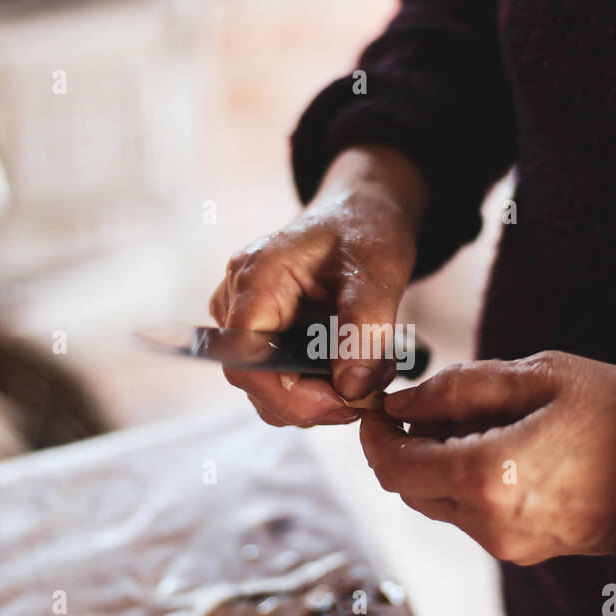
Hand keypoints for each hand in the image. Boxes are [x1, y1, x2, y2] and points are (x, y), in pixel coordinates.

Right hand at [211, 146, 427, 426]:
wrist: (359, 213)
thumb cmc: (364, 229)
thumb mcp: (378, 272)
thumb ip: (365, 330)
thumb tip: (351, 390)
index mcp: (256, 279)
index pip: (246, 363)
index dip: (291, 396)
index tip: (347, 402)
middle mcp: (237, 303)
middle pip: (259, 385)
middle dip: (320, 400)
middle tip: (375, 387)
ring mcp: (247, 322)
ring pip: (274, 392)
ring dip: (327, 396)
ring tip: (374, 369)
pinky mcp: (264, 337)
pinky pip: (287, 381)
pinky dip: (326, 386)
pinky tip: (359, 363)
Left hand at [359, 351, 615, 563]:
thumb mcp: (538, 376)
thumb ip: (458, 388)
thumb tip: (402, 402)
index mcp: (488, 477)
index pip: (395, 466)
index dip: (374, 436)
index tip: (377, 406)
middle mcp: (491, 523)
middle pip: (412, 489)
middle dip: (408, 447)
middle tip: (431, 404)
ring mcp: (511, 544)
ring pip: (442, 504)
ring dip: (440, 465)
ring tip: (481, 419)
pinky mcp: (529, 551)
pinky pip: (476, 517)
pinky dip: (469, 482)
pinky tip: (505, 445)